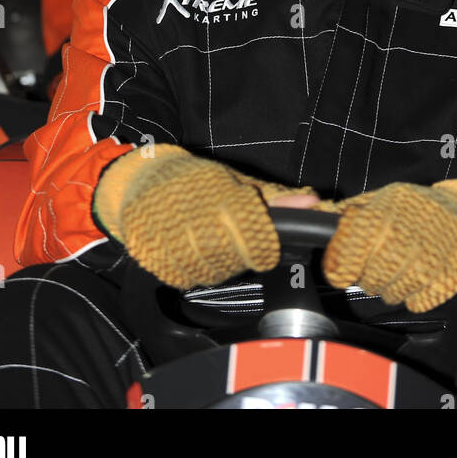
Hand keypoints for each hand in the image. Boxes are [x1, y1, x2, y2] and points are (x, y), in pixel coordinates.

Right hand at [93, 145, 281, 289]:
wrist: (142, 180)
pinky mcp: (156, 261)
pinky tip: (195, 252)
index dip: (264, 246)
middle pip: (235, 258)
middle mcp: (195, 223)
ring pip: (212, 271)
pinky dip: (196, 270)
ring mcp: (172, 244)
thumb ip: (276, 199)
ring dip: (219, 263)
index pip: (254, 238)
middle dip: (242, 252)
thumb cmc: (196, 180)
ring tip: (213, 242)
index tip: (265, 244)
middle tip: (237, 240)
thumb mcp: (237, 181)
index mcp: (219, 200)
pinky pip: (187, 278)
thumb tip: (314, 204)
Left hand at [323, 179, 456, 312]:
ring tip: (400, 269)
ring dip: (392, 287)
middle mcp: (401, 240)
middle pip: (367, 281)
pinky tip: (420, 277)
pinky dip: (416, 295)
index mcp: (381, 218)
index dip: (340, 267)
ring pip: (391, 295)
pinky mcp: (445, 281)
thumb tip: (318, 218)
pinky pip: (417, 303)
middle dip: (368, 277)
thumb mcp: (383, 199)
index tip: (342, 269)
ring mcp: (425, 262)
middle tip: (378, 266)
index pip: (345, 258)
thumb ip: (350, 213)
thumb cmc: (419, 207)